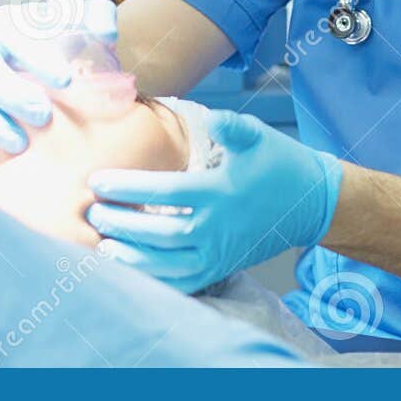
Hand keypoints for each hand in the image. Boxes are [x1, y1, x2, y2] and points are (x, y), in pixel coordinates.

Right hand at [0, 3, 83, 162]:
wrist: (46, 72)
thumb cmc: (65, 46)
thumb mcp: (85, 25)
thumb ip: (99, 17)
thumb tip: (106, 32)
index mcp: (7, 25)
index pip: (14, 38)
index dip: (38, 60)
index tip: (67, 80)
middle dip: (13, 96)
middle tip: (44, 115)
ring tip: (22, 144)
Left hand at [85, 110, 342, 292]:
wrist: (309, 203)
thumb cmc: (277, 163)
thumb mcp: (258, 136)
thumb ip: (233, 127)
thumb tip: (214, 119)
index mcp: (219, 192)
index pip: (163, 192)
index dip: (126, 187)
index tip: (96, 181)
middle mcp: (215, 228)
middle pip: (157, 232)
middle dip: (120, 224)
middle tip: (91, 213)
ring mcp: (218, 254)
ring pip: (166, 264)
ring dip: (132, 257)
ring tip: (102, 245)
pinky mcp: (221, 268)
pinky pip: (182, 282)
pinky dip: (154, 280)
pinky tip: (131, 270)